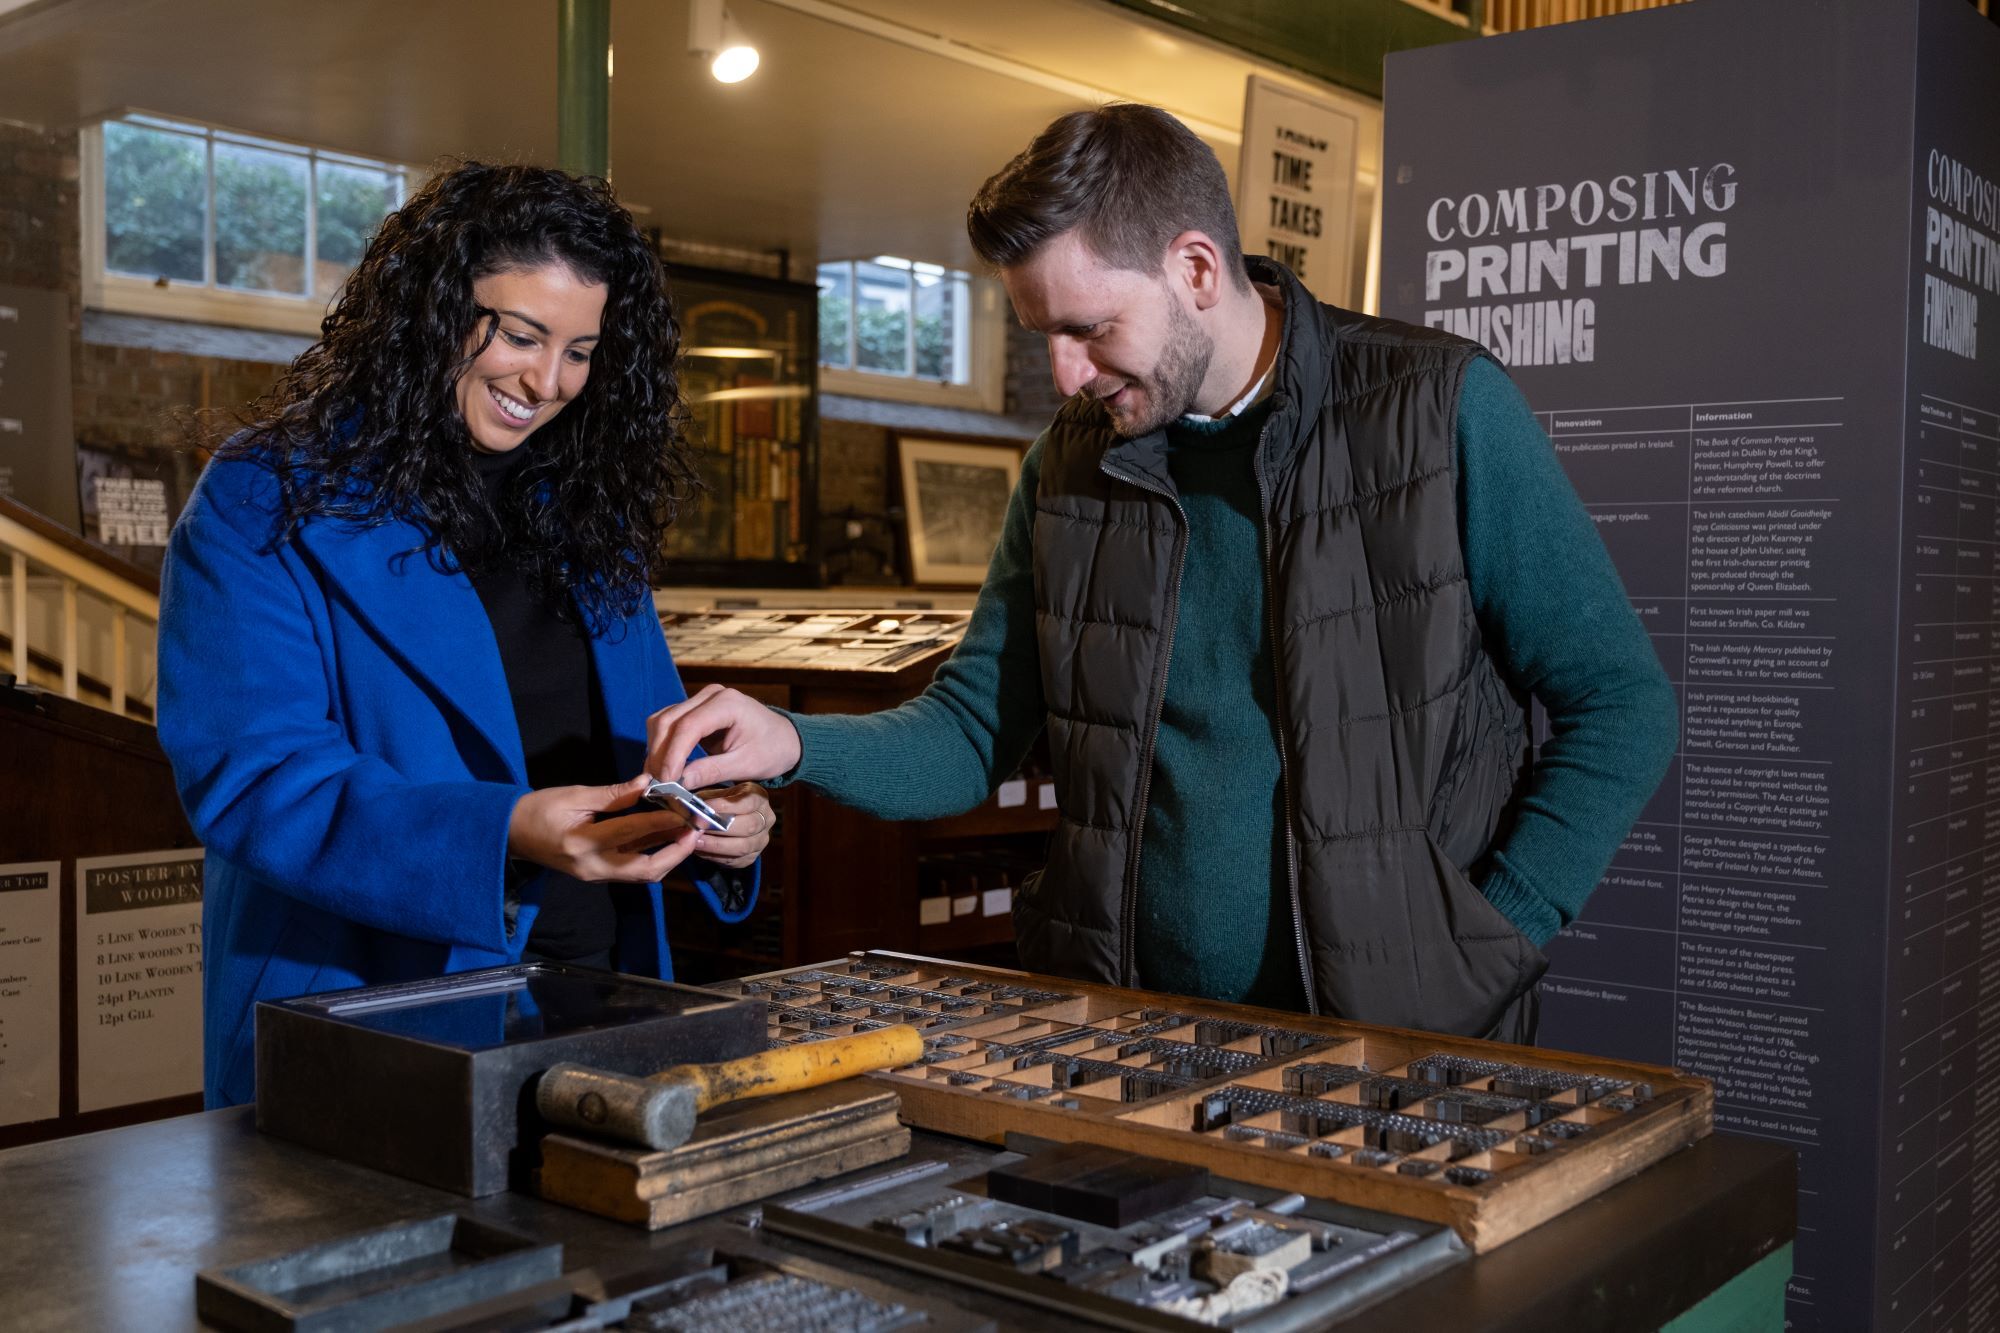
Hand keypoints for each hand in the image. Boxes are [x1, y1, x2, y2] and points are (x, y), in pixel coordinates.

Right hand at [507, 776, 699, 882]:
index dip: (661, 821)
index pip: (631, 833)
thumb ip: (613, 794)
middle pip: (645, 870)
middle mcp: (592, 867)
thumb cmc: (538, 809)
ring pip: (642, 874)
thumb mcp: (574, 794)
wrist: (510, 834)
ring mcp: (596, 876)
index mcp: (582, 843)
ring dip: (669, 856)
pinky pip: (633, 870)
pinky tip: (668, 838)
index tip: (685, 810)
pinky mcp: (598, 876)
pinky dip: (654, 855)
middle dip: (675, 853)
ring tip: (689, 834)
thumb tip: (647, 782)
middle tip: (695, 830)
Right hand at [645, 684, 802, 790]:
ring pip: (662, 721)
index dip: (672, 755)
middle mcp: (710, 696)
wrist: (785, 739)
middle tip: (656, 785)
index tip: (666, 781)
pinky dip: (661, 746)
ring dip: (656, 750)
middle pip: (668, 721)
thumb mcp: (746, 765)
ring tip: (657, 780)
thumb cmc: (772, 750)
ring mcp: (701, 701)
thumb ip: (712, 771)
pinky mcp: (695, 711)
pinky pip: (668, 725)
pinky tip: (663, 768)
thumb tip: (679, 783)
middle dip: (658, 754)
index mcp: (727, 704)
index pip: (688, 726)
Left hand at [688, 784, 775, 869]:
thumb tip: (689, 798)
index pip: (748, 802)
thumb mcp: (716, 793)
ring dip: (716, 845)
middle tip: (698, 826)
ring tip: (695, 841)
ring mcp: (761, 840)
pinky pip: (735, 860)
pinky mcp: (751, 857)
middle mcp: (766, 819)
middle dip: (720, 828)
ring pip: (742, 846)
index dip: (726, 805)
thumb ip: (707, 797)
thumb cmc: (720, 804)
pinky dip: (716, 856)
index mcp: (759, 798)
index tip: (705, 806)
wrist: (727, 821)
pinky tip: (701, 850)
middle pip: (749, 826)